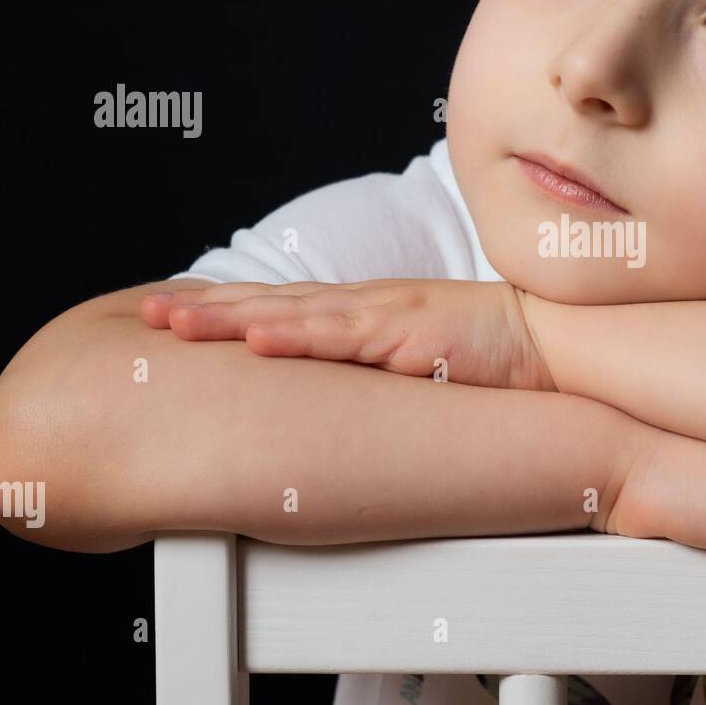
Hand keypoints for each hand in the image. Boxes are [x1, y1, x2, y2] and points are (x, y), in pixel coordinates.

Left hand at [140, 279, 553, 390]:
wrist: (559, 343)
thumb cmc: (497, 359)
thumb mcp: (423, 366)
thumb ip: (381, 374)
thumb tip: (345, 400)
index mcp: (370, 314)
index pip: (286, 309)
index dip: (229, 311)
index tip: (177, 317)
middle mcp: (369, 306)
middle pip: (274, 304)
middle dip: (207, 309)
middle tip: (146, 314)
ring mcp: (387, 315)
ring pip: (293, 314)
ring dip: (229, 317)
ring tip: (173, 323)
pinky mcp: (412, 333)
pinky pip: (345, 338)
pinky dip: (296, 335)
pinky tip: (253, 338)